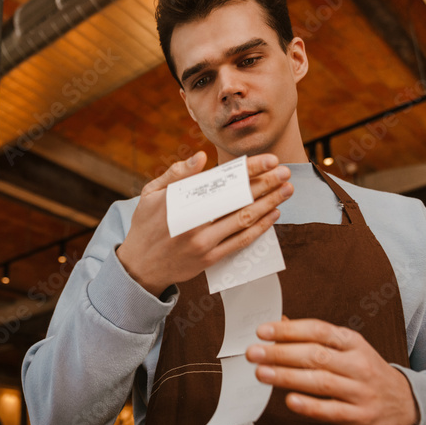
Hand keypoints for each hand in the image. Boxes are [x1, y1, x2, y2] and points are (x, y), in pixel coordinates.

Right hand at [116, 151, 292, 295]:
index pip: (222, 180)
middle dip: (266, 183)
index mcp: (179, 201)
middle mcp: (193, 222)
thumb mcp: (151, 194)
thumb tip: (201, 157)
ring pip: (244, 219)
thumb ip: (176, 174)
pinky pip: (240, 241)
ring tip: (286, 191)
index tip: (270, 160)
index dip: (249, 169)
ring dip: (269, 203)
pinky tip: (272, 215)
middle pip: (238, 198)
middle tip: (285, 173)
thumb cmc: (146, 225)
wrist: (139, 267)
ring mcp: (203, 243)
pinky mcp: (209, 259)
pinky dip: (259, 227)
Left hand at [245, 317, 419, 424]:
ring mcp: (360, 390)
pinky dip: (310, 405)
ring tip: (261, 373)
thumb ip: (315, 337)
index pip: (318, 331)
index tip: (263, 331)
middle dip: (281, 353)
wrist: (404, 403)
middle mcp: (357, 364)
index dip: (289, 330)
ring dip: (288, 377)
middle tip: (254, 353)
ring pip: (321, 382)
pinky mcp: (359, 415)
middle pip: (316, 355)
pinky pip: (332, 410)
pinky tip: (290, 401)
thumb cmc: (365, 372)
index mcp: (353, 342)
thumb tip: (280, 323)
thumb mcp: (348, 348)